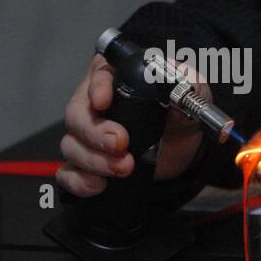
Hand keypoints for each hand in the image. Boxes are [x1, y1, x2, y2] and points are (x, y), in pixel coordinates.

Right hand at [55, 53, 210, 196]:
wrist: (182, 147)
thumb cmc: (178, 111)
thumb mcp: (192, 91)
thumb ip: (186, 86)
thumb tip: (176, 90)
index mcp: (115, 77)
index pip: (97, 75)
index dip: (97, 88)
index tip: (103, 101)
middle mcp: (92, 103)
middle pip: (76, 114)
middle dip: (96, 132)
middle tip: (120, 144)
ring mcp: (86, 136)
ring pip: (71, 145)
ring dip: (93, 160)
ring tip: (123, 168)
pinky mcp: (88, 165)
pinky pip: (68, 174)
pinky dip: (79, 181)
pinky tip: (98, 185)